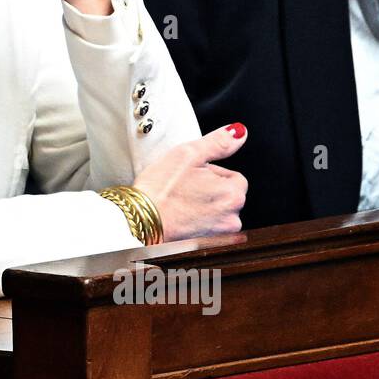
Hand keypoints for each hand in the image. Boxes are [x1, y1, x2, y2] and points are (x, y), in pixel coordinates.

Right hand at [131, 124, 248, 240]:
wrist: (140, 221)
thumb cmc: (160, 190)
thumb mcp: (188, 154)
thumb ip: (218, 142)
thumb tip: (238, 133)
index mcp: (233, 194)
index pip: (233, 176)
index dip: (211, 172)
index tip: (192, 175)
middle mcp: (232, 218)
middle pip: (227, 195)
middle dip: (209, 189)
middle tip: (183, 187)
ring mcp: (220, 235)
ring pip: (217, 212)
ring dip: (203, 206)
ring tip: (180, 201)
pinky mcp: (206, 245)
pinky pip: (207, 227)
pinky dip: (196, 221)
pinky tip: (179, 215)